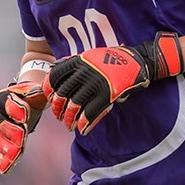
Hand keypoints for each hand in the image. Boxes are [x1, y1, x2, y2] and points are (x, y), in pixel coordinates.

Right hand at [0, 81, 46, 174]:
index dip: (14, 109)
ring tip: (13, 159)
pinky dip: (1, 160)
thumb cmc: (32, 96)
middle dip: (11, 132)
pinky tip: (5, 169)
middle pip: (1, 123)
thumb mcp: (36, 91)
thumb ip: (38, 91)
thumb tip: (41, 91)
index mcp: (3, 97)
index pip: (6, 102)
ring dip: (5, 150)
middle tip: (21, 140)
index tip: (25, 117)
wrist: (24, 102)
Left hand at [43, 32, 182, 134]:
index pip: (55, 75)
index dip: (48, 89)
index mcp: (78, 61)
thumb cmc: (112, 59)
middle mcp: (84, 72)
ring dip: (69, 119)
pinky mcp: (106, 94)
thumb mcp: (90, 56)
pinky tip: (81, 129)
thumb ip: (73, 62)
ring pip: (75, 105)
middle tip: (58, 116)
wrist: (135, 61)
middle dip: (58, 108)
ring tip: (69, 125)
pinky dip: (84, 123)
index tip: (49, 98)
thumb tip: (55, 68)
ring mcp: (95, 83)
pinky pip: (90, 112)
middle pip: (63, 93)